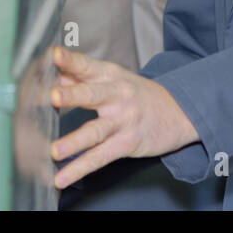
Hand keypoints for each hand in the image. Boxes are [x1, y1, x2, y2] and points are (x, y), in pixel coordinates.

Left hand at [48, 46, 198, 188]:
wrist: (179, 112)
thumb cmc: (138, 94)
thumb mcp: (114, 79)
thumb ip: (82, 78)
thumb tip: (53, 75)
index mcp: (110, 76)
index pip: (87, 66)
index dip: (71, 61)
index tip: (55, 55)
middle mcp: (117, 95)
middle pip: (92, 94)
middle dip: (71, 95)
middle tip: (52, 96)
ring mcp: (122, 121)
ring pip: (96, 130)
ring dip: (74, 141)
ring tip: (55, 150)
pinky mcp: (126, 144)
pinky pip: (100, 157)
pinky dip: (79, 168)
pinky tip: (63, 177)